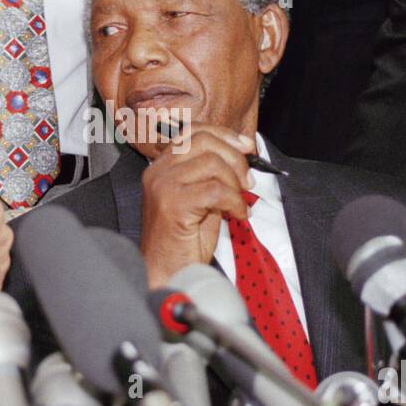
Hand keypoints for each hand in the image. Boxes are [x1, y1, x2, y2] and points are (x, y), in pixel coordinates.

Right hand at [140, 124, 252, 286]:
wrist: (168, 273)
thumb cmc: (183, 242)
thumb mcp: (200, 199)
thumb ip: (213, 175)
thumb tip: (241, 156)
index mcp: (161, 167)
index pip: (193, 132)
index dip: (224, 135)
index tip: (246, 146)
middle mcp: (158, 172)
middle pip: (203, 140)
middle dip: (234, 157)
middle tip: (247, 181)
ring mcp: (163, 186)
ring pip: (211, 163)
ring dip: (234, 183)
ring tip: (238, 202)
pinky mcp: (173, 204)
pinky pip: (215, 190)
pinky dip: (234, 201)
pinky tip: (236, 214)